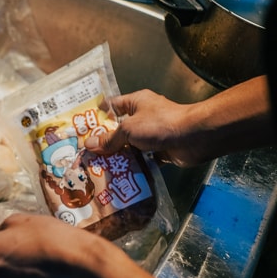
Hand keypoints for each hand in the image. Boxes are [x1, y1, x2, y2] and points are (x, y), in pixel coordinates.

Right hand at [85, 77, 274, 166]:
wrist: (194, 138)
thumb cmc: (159, 125)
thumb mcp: (128, 129)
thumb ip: (109, 138)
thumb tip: (89, 145)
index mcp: (136, 102)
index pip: (112, 106)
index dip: (97, 116)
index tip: (82, 128)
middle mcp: (143, 116)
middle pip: (119, 129)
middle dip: (104, 141)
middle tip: (86, 152)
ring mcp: (152, 134)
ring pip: (130, 145)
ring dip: (118, 155)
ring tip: (99, 166)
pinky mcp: (160, 150)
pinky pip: (142, 159)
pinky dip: (133, 166)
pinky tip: (118, 175)